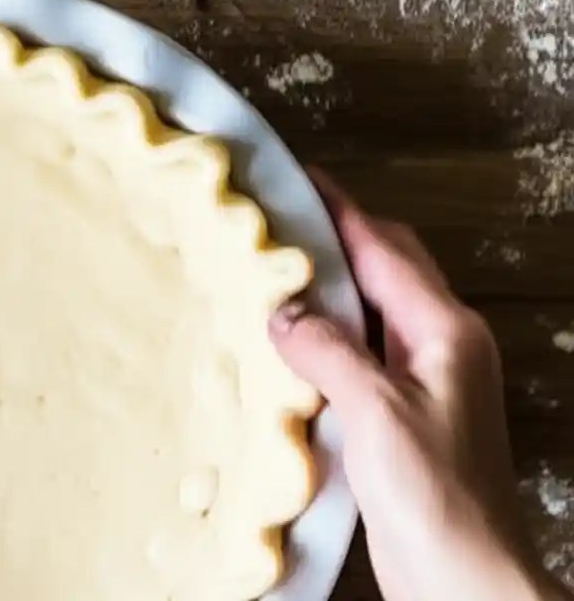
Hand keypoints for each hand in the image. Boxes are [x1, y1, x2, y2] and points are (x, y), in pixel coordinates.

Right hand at [269, 172, 567, 600]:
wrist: (462, 575)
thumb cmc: (435, 494)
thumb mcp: (376, 412)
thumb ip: (328, 351)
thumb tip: (282, 310)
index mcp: (445, 331)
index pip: (385, 249)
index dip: (341, 208)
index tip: (299, 175)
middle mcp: (440, 346)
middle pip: (387, 268)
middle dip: (339, 235)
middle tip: (280, 216)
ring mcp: (425, 381)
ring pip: (373, 310)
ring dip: (330, 285)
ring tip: (273, 268)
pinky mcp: (403, 415)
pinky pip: (362, 353)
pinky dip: (327, 335)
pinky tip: (288, 342)